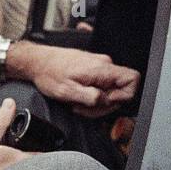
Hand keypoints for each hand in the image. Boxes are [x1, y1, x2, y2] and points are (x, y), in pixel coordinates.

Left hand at [6, 41, 139, 117]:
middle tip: (84, 107)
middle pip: (121, 89)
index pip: (133, 79)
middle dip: (104, 104)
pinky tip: (78, 96)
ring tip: (78, 101)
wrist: (37, 62)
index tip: (105, 102)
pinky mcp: (93, 68)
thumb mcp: (68, 91)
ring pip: (110, 89)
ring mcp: (99, 65)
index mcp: (101, 68)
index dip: (124, 96)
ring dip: (96, 101)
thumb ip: (91, 97)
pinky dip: (91, 94)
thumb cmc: (49, 74)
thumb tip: (107, 101)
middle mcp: (104, 64)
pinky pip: (101, 85)